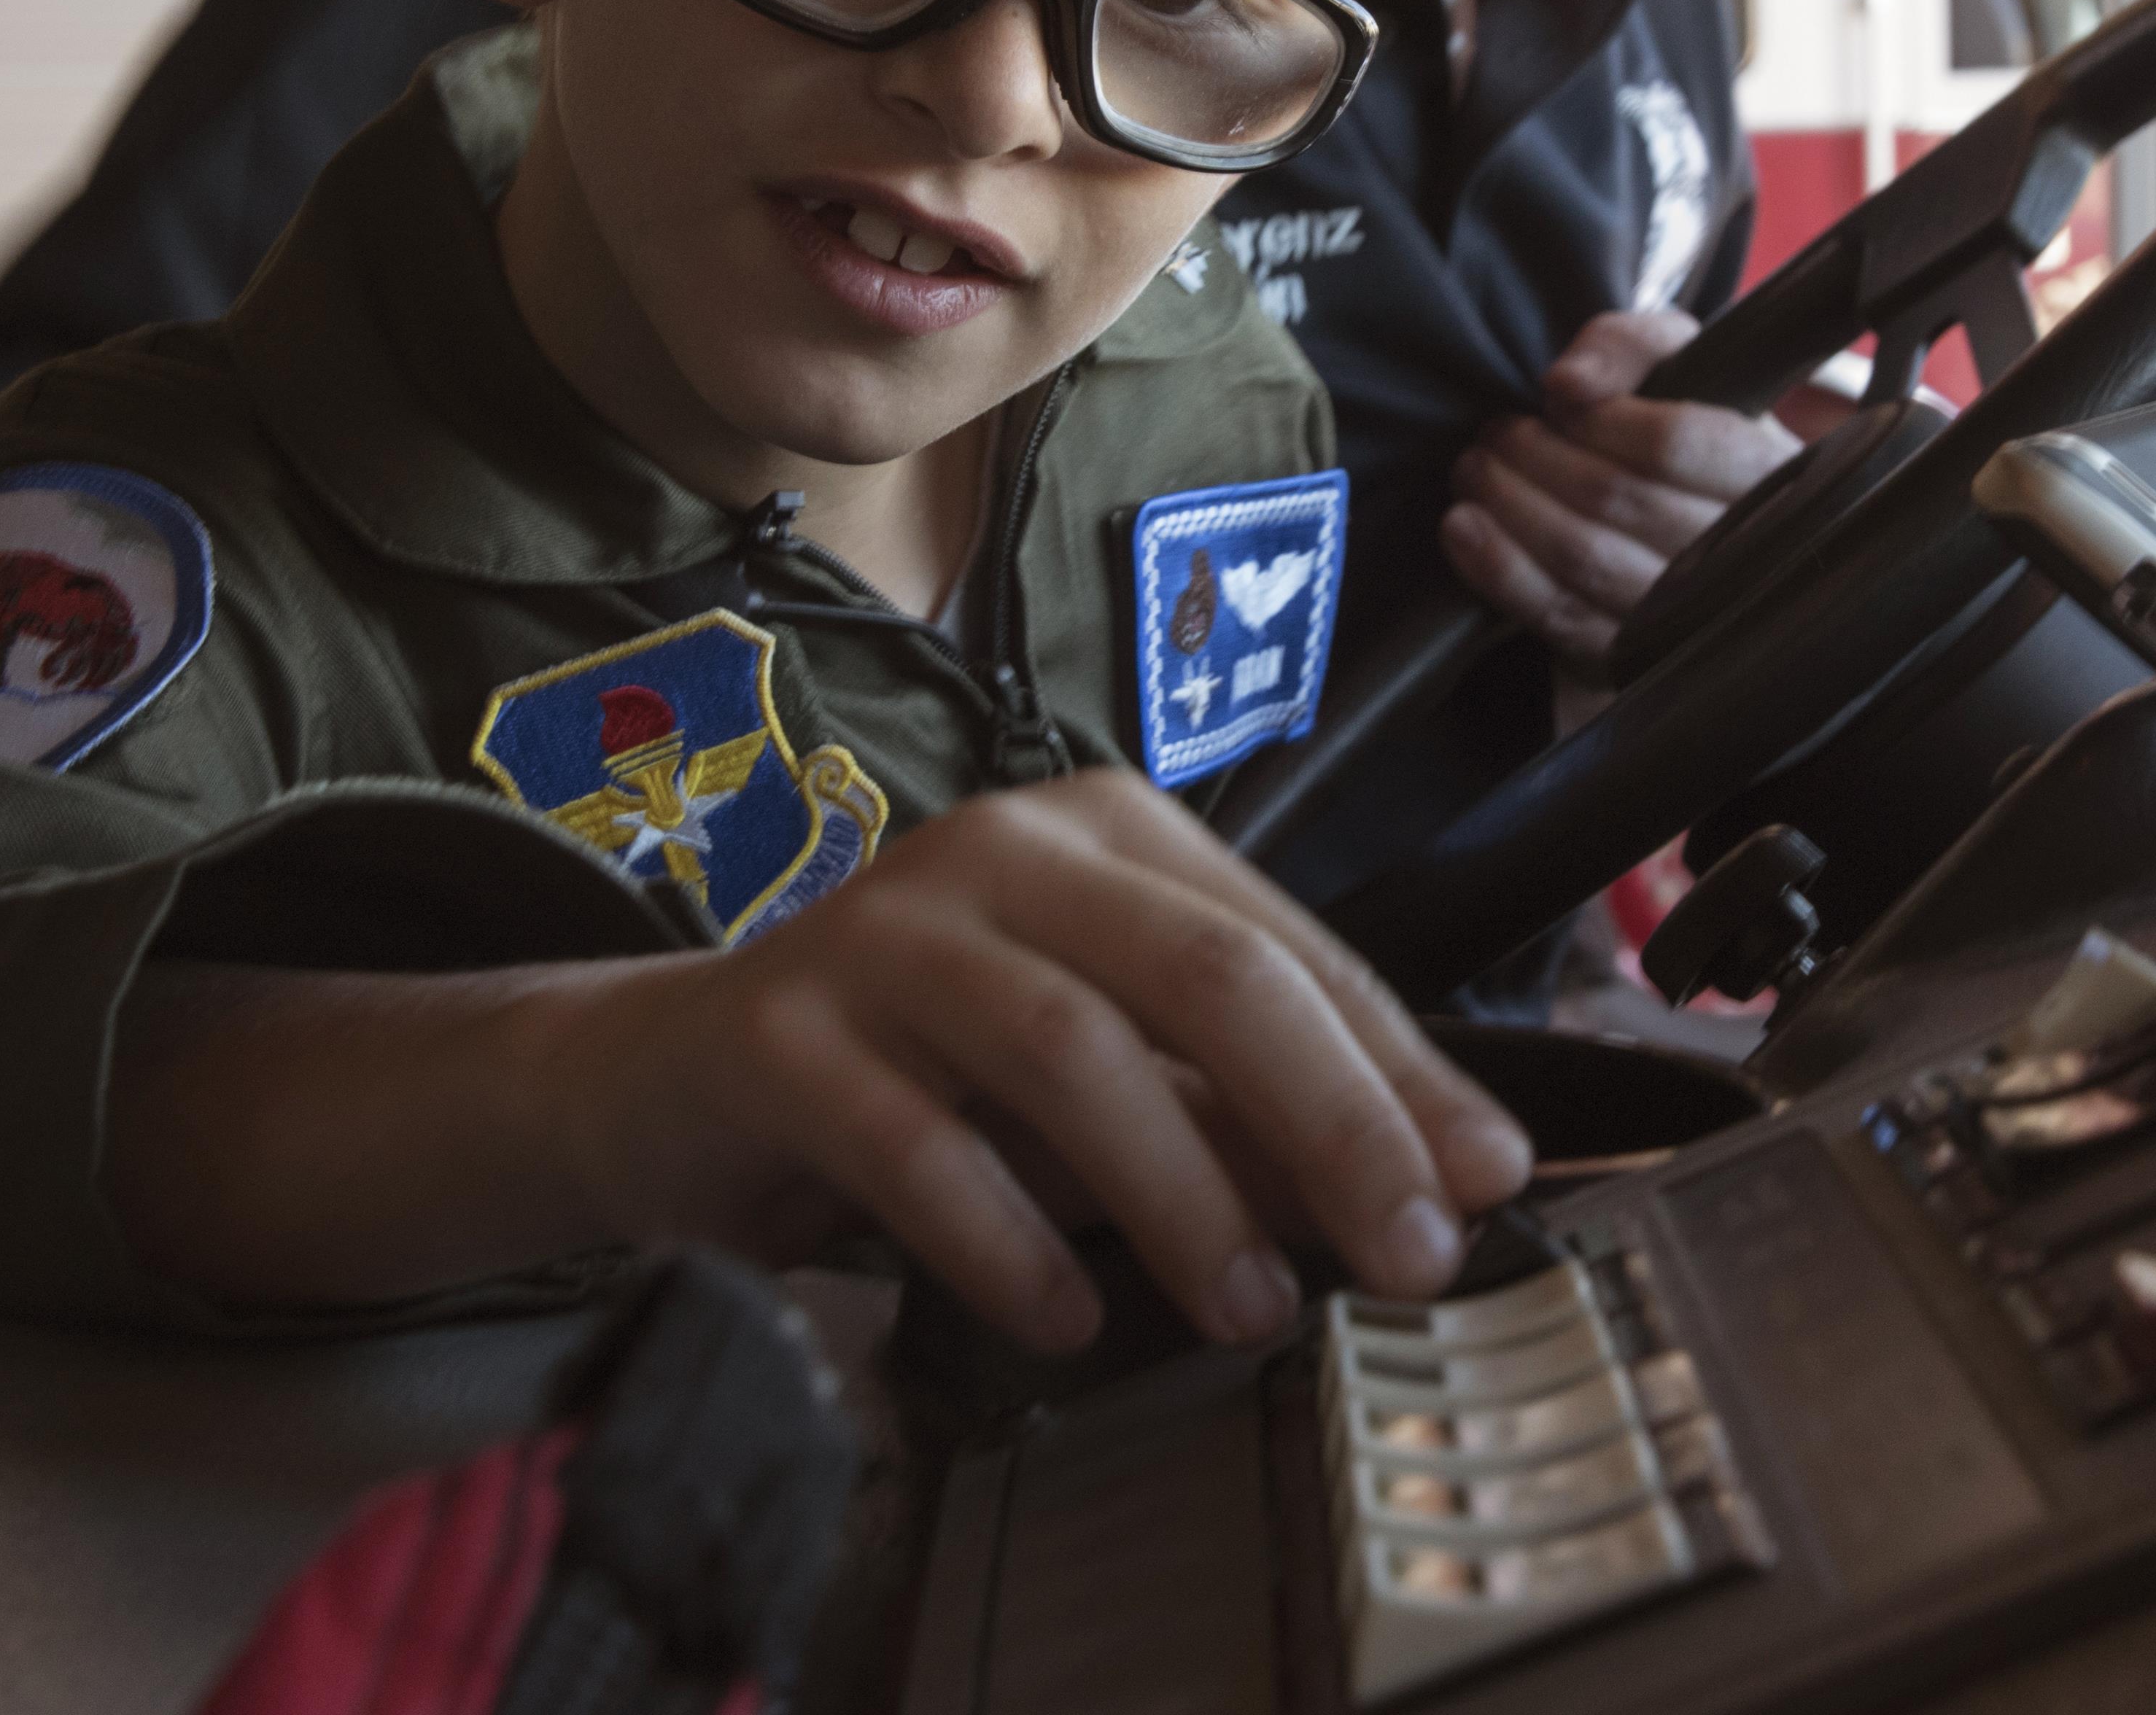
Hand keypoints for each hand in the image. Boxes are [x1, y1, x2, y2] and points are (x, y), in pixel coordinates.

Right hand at [551, 769, 1531, 1352]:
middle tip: (1406, 1254)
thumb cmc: (923, 1073)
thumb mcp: (1107, 1077)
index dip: (1398, 1066)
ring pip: (1070, 1047)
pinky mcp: (777, 1030)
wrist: (669, 1078)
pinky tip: (1062, 1321)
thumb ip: (1247, 1110)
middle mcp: (1000, 850)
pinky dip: (1004, 1240)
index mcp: (1103, 834)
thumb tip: (1439, 1180)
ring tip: (1250, 1309)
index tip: (1486, 1183)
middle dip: (1330, 1119)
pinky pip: (912, 1138)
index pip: (1287, 944)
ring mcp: (881, 930)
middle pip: (1204, 973)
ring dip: (1180, 1191)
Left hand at [1441, 306, 1851, 670]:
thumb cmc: (1692, 433)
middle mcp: (1742, 551)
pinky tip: (1464, 528)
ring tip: (1475, 470)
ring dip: (1509, 505)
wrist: (1709, 526)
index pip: (1674, 444)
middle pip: (1616, 497)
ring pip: (1583, 557)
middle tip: (1494, 432)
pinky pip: (1560, 617)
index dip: (1599, 418)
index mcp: (1768, 473)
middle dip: (1534, 456)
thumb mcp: (1682, 363)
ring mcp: (1690, 617)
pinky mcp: (1635, 660)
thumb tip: (1569, 383)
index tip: (1556, 403)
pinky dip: (1499, 569)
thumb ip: (1631, 346)